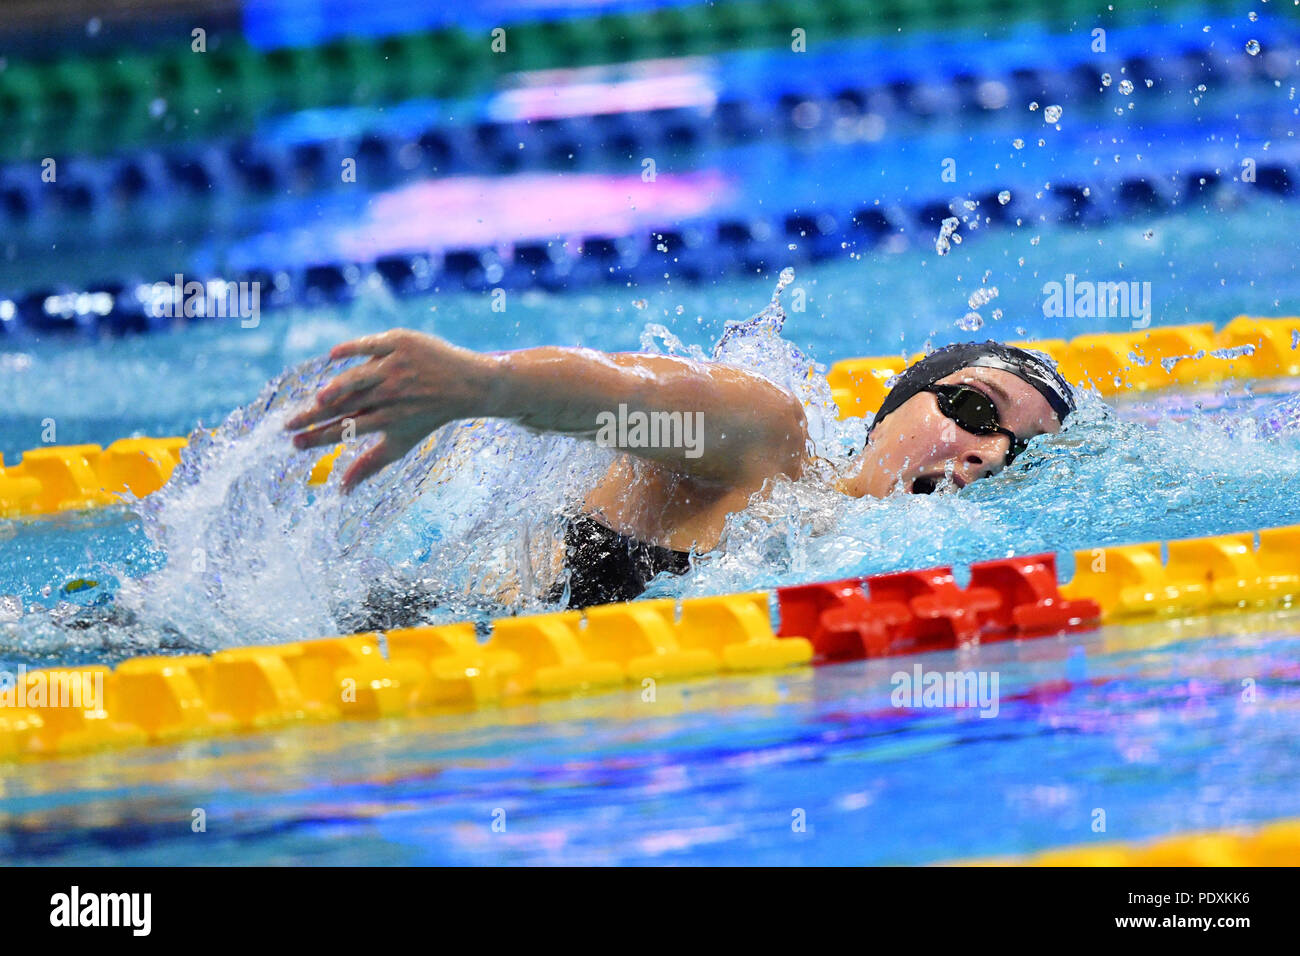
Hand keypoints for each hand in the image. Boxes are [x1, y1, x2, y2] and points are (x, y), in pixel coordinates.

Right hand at [285, 329, 492, 490]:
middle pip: (346, 406)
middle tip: (287, 425)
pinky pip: (371, 344)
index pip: (346, 430)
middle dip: (315, 417)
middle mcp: (391, 394)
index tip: (294, 443)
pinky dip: (352, 349)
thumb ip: (370, 464)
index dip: (319, 438)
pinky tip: (332, 356)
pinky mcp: (400, 342)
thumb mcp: (401, 442)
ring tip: (316, 401)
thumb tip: (342, 491)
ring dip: (337, 389)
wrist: (468, 384)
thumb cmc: (427, 415)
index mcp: (386, 418)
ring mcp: (395, 367)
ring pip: (358, 379)